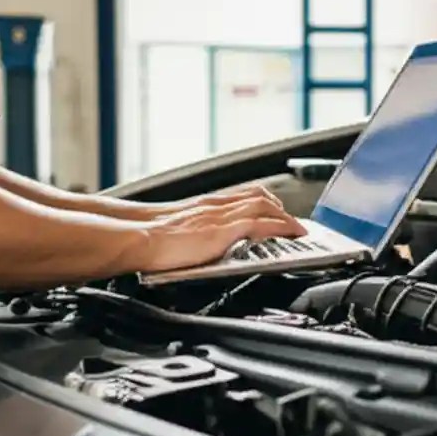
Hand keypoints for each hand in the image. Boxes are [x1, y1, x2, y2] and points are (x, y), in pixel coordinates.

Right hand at [139, 195, 306, 271]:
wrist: (140, 237)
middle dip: (278, 207)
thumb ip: (192, 230)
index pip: (241, 194)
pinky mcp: (225, 230)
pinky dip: (281, 227)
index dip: (263, 201)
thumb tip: (197, 241)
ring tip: (297, 229)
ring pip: (264, 206)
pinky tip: (291, 234)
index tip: (274, 210)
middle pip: (258, 195)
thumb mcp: (176, 228)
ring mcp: (222, 216)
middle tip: (290, 221)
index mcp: (204, 203)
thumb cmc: (150, 236)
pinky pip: (262, 224)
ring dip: (285, 216)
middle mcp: (216, 204)